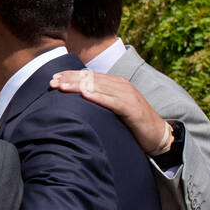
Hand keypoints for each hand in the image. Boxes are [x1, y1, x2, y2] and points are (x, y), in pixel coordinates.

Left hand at [50, 70, 169, 154]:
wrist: (157, 134)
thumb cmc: (132, 122)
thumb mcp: (113, 107)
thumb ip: (99, 100)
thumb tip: (76, 99)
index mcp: (115, 83)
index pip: (89, 76)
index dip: (71, 76)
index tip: (53, 78)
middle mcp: (121, 85)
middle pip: (91, 79)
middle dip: (70, 80)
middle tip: (52, 82)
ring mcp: (127, 95)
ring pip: (98, 87)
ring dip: (78, 86)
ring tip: (62, 87)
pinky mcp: (132, 108)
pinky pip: (113, 101)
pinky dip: (99, 97)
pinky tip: (86, 95)